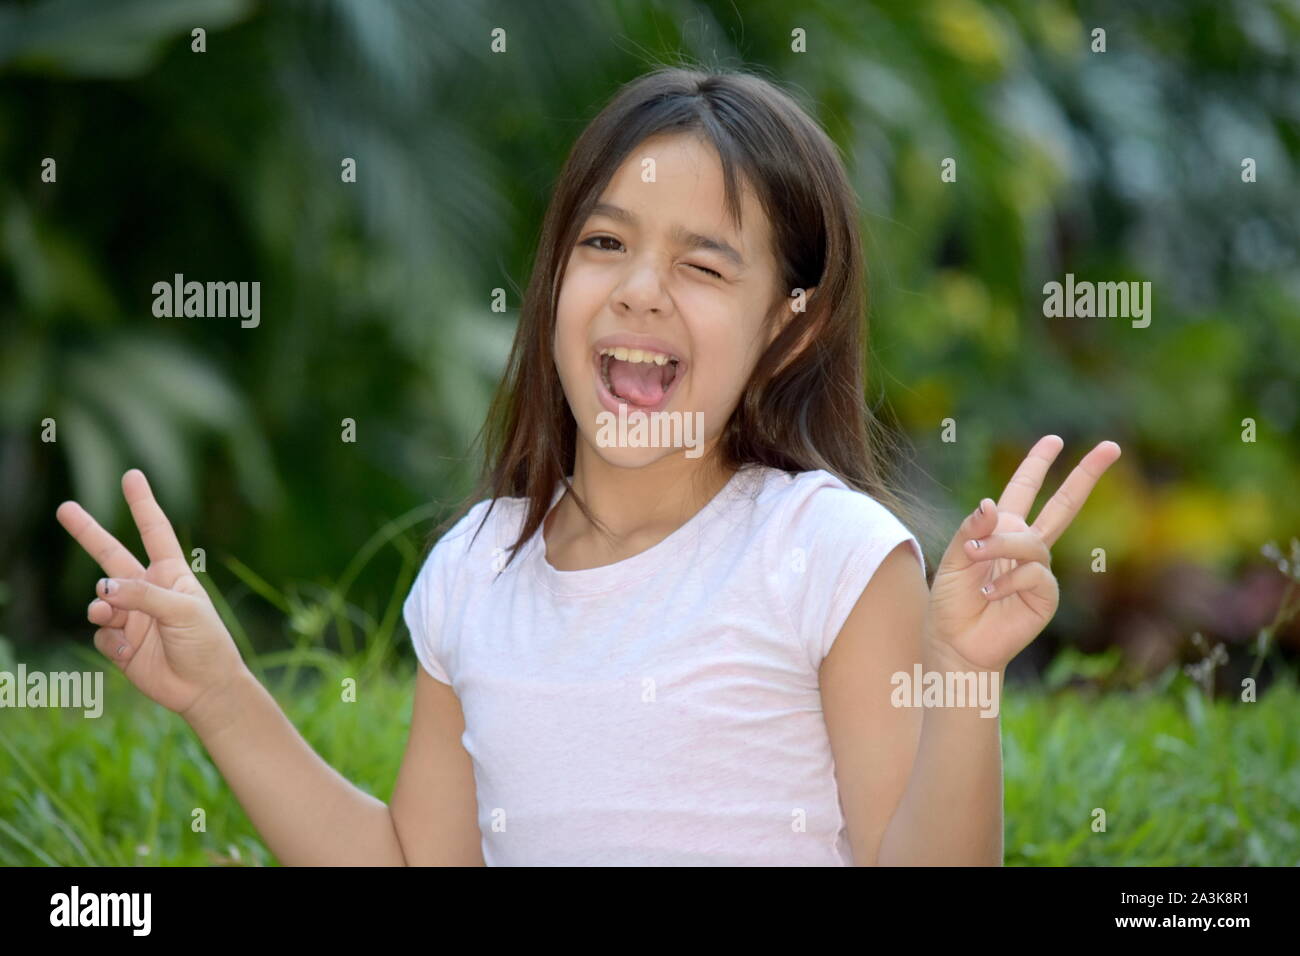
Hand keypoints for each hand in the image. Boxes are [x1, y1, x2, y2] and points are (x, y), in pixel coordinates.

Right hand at [56, 469, 248, 717]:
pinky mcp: (119, 643)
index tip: (132, 476)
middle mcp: (148, 590)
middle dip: (88, 532)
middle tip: (64, 508)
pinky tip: (131, 654)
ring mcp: (131, 616)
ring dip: (102, 607)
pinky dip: (110, 642)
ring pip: (99, 600)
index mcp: (171, 574)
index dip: (142, 504)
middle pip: (111, 556)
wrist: (204, 688)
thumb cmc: (205, 643)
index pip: (154, 531)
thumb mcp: (182, 611)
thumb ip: (143, 595)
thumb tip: (103, 588)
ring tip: (113, 616)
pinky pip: (100, 634)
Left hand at [925, 435, 1121, 672]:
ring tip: (975, 559)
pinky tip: (989, 593)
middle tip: (1112, 447)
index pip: (1024, 490)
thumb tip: (990, 503)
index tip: (1054, 440)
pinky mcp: (1045, 595)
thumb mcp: (954, 558)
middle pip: (1062, 506)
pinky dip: (1006, 580)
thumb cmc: (952, 602)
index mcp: (1002, 530)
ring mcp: (1039, 571)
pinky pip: (1033, 574)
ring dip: (1001, 546)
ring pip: (1032, 542)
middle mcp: (1026, 547)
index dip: (1037, 464)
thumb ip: (971, 530)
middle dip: (1085, 476)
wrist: (956, 643)